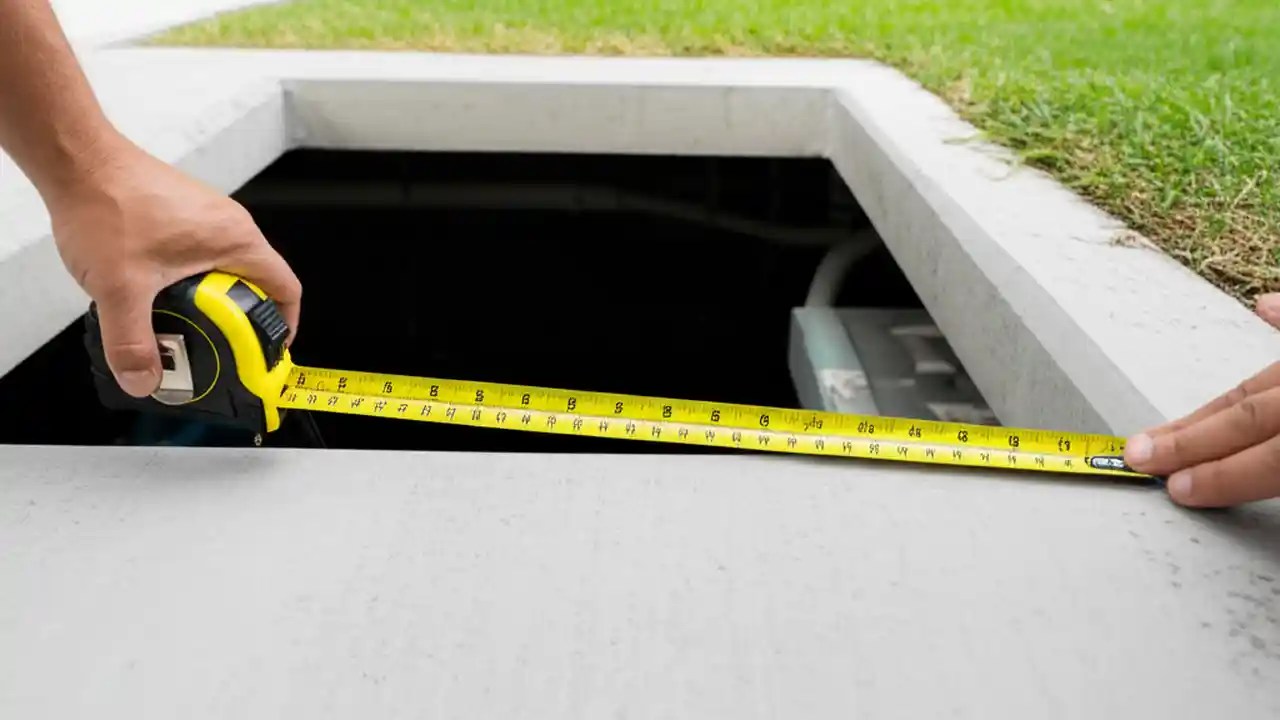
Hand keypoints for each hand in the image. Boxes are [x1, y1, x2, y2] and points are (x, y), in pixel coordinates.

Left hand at [48, 134, 300, 397]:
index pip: (286, 288)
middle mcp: (230, 224)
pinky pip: (202, 254)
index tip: (266, 352)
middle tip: (218, 350)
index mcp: (236, 240)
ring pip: (226, 269)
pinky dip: (191, 281)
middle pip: (257, 283)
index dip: (284, 325)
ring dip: (211, 301)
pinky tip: (156, 293)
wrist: (75, 158)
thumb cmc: (108, 206)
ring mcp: (206, 215)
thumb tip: (142, 382)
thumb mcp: (119, 287)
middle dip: (240, 322)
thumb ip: (131, 342)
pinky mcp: (182, 212)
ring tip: (183, 326)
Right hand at [1124, 294, 1279, 506]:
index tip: (1178, 489)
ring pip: (1263, 377)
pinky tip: (1264, 305)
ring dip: (1215, 403)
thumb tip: (1265, 477)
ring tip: (1170, 425)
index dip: (1219, 476)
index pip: (1269, 457)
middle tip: (1141, 454)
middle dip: (1189, 438)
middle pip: (1247, 413)